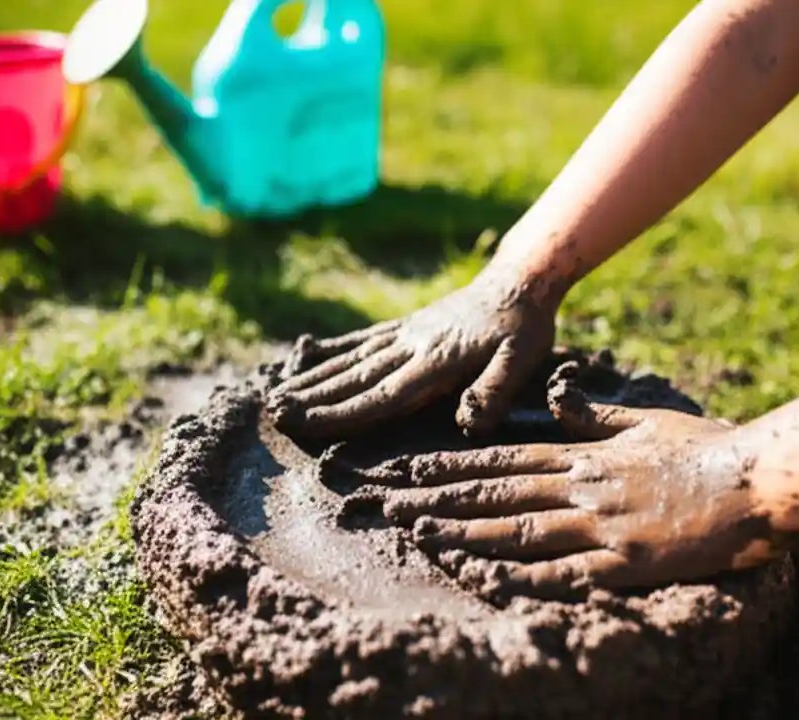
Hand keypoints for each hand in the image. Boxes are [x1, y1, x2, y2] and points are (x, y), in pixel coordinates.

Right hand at [267, 264, 561, 437]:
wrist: (519, 281)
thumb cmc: (524, 328)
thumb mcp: (523, 359)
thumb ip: (495, 390)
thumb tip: (469, 424)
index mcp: (437, 360)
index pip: (383, 394)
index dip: (342, 413)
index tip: (304, 423)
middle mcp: (412, 345)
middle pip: (356, 378)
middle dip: (313, 398)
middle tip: (274, 414)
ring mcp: (405, 334)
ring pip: (352, 359)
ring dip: (313, 379)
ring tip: (277, 396)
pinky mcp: (406, 327)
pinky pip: (363, 341)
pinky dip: (332, 352)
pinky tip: (306, 360)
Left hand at [367, 380, 788, 596]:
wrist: (754, 479)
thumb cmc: (704, 449)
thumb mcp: (644, 420)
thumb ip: (596, 415)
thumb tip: (557, 398)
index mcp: (586, 456)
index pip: (505, 459)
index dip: (456, 465)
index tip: (414, 467)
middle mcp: (582, 488)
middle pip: (497, 494)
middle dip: (441, 499)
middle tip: (393, 504)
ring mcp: (600, 526)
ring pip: (517, 531)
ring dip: (464, 535)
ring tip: (420, 536)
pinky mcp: (622, 563)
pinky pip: (563, 574)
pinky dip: (521, 578)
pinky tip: (484, 580)